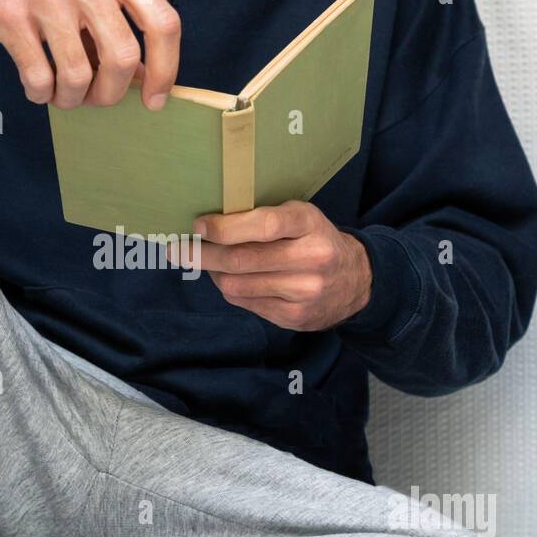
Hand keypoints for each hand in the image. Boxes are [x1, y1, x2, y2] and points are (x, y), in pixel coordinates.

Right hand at [0, 0, 179, 109]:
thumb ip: (114, 7)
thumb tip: (138, 71)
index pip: (162, 23)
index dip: (166, 70)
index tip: (155, 99)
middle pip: (123, 59)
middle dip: (111, 93)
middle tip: (94, 97)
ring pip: (79, 76)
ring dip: (72, 98)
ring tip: (60, 92)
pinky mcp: (8, 14)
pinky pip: (38, 76)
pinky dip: (40, 93)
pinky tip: (36, 85)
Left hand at [187, 201, 372, 330]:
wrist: (358, 282)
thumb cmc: (316, 240)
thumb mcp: (300, 218)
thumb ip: (264, 218)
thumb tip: (208, 224)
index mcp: (310, 225)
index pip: (264, 226)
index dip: (225, 227)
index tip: (198, 225)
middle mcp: (311, 259)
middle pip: (242, 260)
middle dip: (202, 254)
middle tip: (178, 249)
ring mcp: (304, 292)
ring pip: (238, 285)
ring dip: (214, 273)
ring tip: (205, 262)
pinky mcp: (295, 317)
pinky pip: (246, 303)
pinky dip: (231, 289)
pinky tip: (229, 278)